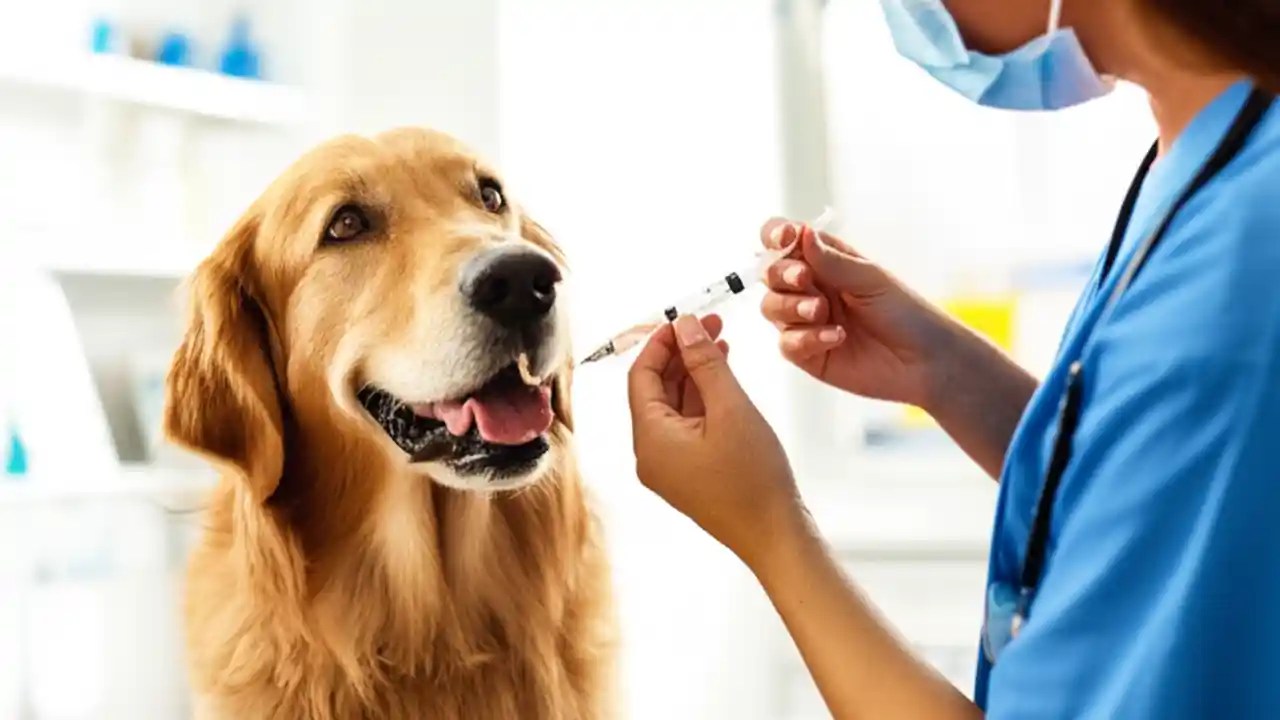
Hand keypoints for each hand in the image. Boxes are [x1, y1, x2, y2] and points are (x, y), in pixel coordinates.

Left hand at [627, 314, 805, 568]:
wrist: (776, 537)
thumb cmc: (755, 479)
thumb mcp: (731, 408)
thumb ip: (706, 362)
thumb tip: (685, 325)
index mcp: (649, 439)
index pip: (641, 376)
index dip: (662, 341)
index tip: (686, 317)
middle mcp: (651, 454)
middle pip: (655, 389)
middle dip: (681, 353)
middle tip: (710, 322)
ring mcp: (670, 466)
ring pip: (673, 406)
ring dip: (694, 373)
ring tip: (721, 341)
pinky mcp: (690, 472)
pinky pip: (687, 425)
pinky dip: (703, 398)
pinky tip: (724, 377)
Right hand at [759, 221, 955, 407]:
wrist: (925, 361)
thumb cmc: (906, 313)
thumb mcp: (870, 279)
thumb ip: (832, 260)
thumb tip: (802, 233)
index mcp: (825, 261)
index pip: (784, 241)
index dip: (776, 235)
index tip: (786, 238)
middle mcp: (810, 289)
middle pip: (769, 273)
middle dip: (780, 273)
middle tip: (804, 278)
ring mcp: (805, 322)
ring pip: (771, 307)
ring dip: (792, 306)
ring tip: (822, 311)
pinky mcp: (807, 354)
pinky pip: (787, 343)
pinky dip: (806, 338)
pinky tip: (835, 338)